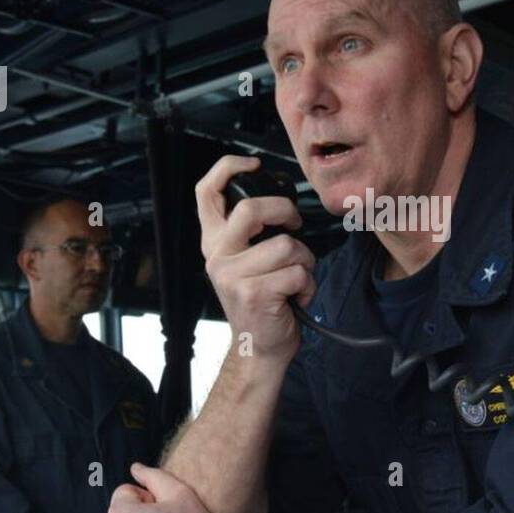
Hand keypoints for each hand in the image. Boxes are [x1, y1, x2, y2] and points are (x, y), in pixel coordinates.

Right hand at [195, 154, 315, 364]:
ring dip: (304, 262)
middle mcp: (217, 256)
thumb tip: (281, 205)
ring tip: (294, 279)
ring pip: (286, 245)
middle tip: (295, 226)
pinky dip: (307, 285)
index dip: (228, 168)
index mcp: (214, 242)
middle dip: (286, 212)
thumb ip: (251, 234)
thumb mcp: (246, 262)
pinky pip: (297, 272)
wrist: (258, 348)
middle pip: (251, 209)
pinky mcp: (253, 294)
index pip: (205, 192)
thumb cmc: (261, 302)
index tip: (254, 165)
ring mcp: (232, 276)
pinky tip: (295, 298)